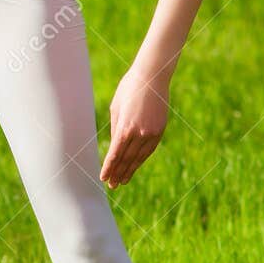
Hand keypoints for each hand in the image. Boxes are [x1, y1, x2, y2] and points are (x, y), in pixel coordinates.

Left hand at [99, 65, 170, 187]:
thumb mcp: (116, 108)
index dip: (109, 168)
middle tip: (112, 185)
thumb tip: (115, 147)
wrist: (151, 77)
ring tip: (122, 181)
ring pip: (139, 158)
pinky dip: (141, 160)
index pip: (115, 154)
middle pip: (126, 159)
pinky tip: (135, 166)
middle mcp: (139, 133)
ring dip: (130, 170)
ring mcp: (151, 133)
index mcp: (125, 127)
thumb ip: (116, 129)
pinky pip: (149, 150)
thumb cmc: (128, 89)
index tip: (103, 178)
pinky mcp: (159, 130)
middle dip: (118, 173)